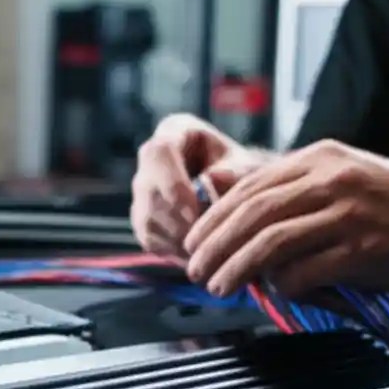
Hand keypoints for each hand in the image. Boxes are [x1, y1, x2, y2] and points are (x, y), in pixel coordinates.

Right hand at [130, 114, 268, 261]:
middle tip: (209, 242)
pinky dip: (176, 252)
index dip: (173, 185)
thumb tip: (214, 178)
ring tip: (210, 251)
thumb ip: (237, 170)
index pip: (159, 154)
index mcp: (173, 131)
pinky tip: (200, 256)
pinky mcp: (143, 219)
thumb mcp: (246, 164)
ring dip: (179, 240)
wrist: (234, 188)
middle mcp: (149, 160)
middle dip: (179, 221)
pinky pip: (151, 239)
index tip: (196, 212)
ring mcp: (142, 190)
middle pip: (150, 193)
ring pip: (148, 220)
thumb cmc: (242, 170)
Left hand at [183, 139, 388, 297]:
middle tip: (195, 270)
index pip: (248, 188)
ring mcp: (346, 214)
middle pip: (251, 214)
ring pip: (271, 242)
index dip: (213, 217)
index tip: (192, 241)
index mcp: (317, 158)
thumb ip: (291, 189)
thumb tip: (233, 209)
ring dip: (237, 268)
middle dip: (214, 246)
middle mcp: (329, 180)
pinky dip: (283, 284)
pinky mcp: (363, 248)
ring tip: (218, 286)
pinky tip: (274, 291)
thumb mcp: (339, 175)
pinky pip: (307, 270)